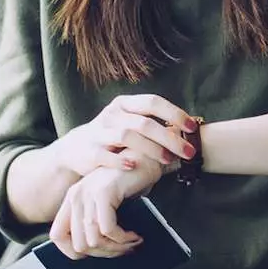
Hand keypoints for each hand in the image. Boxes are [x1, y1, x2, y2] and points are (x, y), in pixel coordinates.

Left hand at [49, 153, 163, 258]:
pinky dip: (123, 239)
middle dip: (104, 253)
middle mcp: (76, 196)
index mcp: (72, 200)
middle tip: (123, 250)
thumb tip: (99, 252)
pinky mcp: (104, 193)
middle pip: (79, 244)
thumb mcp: (106, 204)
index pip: (57, 236)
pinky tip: (135, 236)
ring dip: (117, 247)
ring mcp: (88, 194)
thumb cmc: (129, 182)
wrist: (146, 158)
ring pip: (94, 240)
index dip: (75, 252)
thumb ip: (95, 222)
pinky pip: (108, 229)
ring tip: (132, 243)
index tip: (98, 252)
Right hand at [52, 94, 197, 177]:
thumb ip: (153, 124)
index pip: (153, 102)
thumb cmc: (112, 137)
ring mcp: (99, 132)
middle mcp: (112, 114)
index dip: (174, 113)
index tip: (192, 128)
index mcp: (125, 104)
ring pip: (127, 136)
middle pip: (144, 123)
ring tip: (168, 160)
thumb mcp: (129, 122)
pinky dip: (120, 160)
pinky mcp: (90, 151)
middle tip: (188, 151)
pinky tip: (134, 165)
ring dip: (151, 149)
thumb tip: (188, 131)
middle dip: (169, 137)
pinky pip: (106, 155)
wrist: (75, 150)